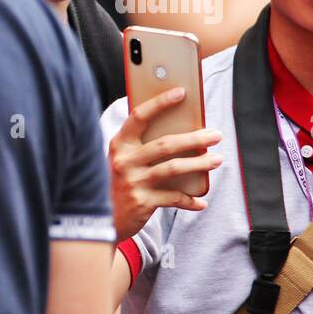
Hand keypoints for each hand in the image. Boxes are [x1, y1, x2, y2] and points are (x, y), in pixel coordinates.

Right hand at [108, 87, 222, 240]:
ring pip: (173, 168)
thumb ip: (141, 146)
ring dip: (199, 164)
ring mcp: (133, 182)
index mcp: (119, 144)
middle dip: (194, 138)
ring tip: (217, 160)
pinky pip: (173, 198)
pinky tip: (201, 201)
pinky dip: (190, 200)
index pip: (140, 116)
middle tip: (216, 135)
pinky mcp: (141, 202)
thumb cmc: (117, 183)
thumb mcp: (122, 160)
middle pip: (165, 144)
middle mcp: (124, 161)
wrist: (96, 221)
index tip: (181, 92)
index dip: (160, 103)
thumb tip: (180, 131)